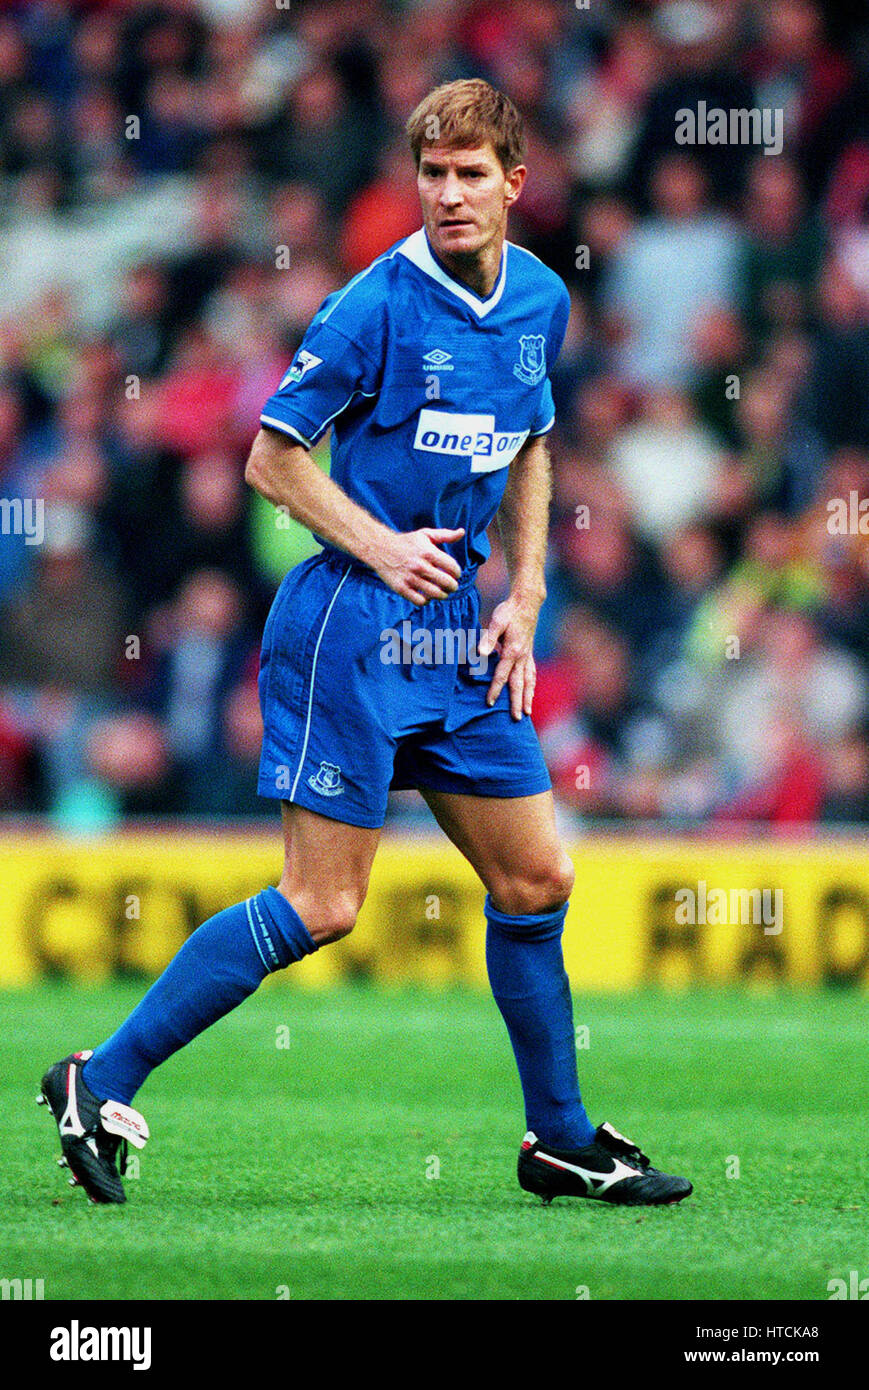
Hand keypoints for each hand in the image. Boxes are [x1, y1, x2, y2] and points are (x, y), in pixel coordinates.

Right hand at [372, 527, 464, 604]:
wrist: (380, 548)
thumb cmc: (406, 542)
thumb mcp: (425, 534)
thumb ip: (445, 535)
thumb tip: (462, 532)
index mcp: (428, 552)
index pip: (453, 568)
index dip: (457, 573)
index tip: (455, 574)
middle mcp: (420, 566)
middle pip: (447, 583)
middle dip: (453, 586)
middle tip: (451, 586)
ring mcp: (410, 578)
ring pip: (435, 594)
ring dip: (443, 595)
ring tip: (442, 592)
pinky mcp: (401, 588)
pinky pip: (420, 601)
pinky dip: (427, 601)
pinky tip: (427, 596)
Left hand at [480, 594, 539, 719]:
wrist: (527, 602)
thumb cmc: (509, 611)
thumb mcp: (497, 621)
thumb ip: (489, 638)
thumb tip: (481, 653)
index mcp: (512, 651)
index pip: (502, 675)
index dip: (495, 690)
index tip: (489, 703)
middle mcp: (522, 656)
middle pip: (519, 684)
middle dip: (517, 702)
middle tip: (517, 718)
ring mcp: (528, 655)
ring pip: (529, 681)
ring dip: (528, 697)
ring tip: (528, 712)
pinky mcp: (529, 652)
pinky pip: (532, 673)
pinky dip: (532, 685)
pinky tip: (530, 693)